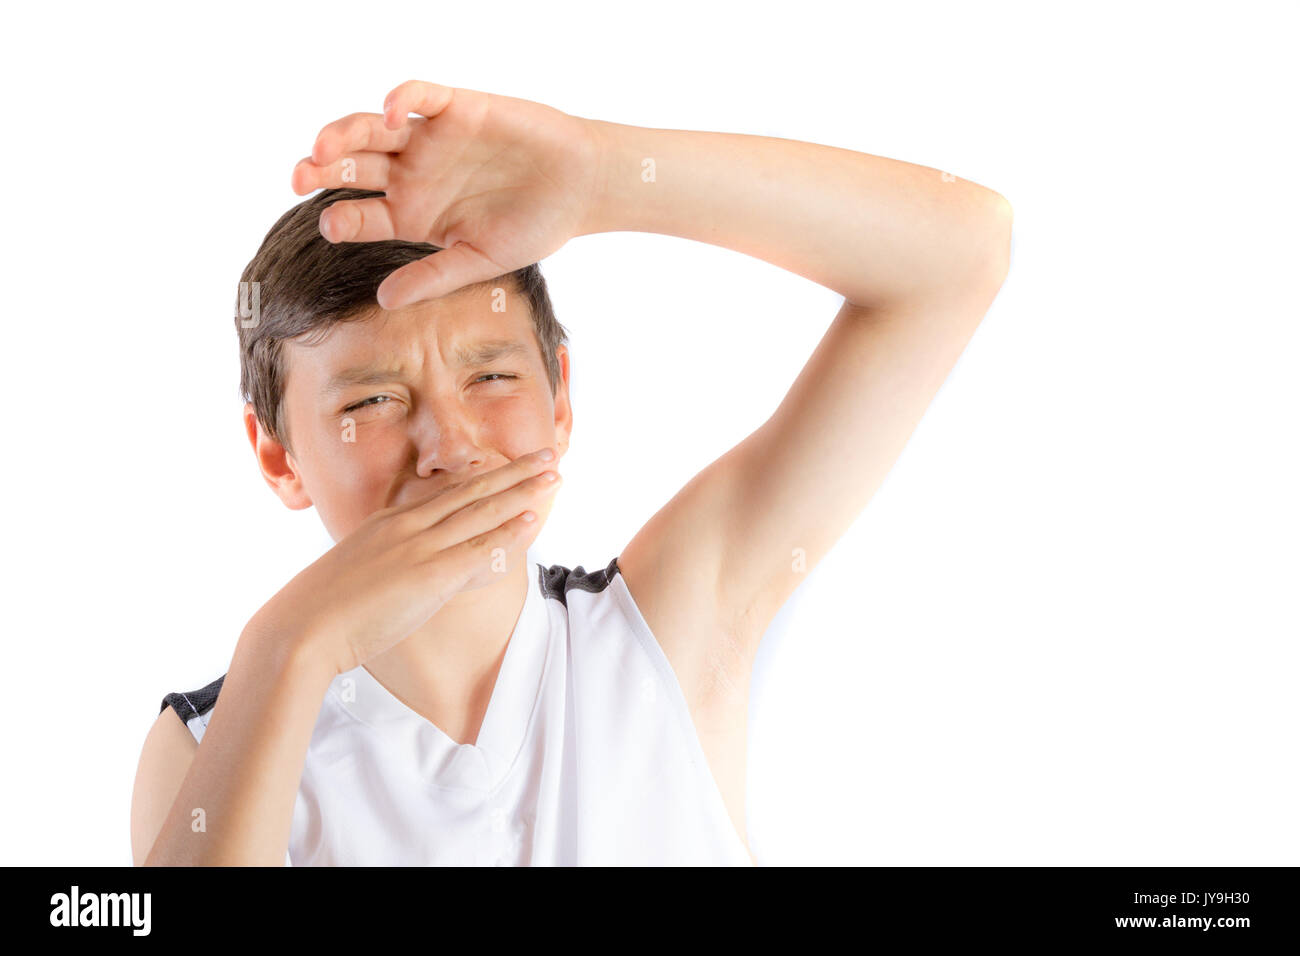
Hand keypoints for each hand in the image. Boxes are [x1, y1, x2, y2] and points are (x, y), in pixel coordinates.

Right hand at [244, 449, 562, 676]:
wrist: (300, 629)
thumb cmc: (321, 611)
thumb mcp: (354, 575)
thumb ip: (383, 567)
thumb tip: (398, 576)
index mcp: (388, 522)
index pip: (447, 494)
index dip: (483, 478)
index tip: (510, 466)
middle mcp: (407, 526)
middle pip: (472, 490)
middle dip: (514, 471)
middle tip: (548, 454)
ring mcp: (420, 547)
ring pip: (482, 510)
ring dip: (522, 490)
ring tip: (554, 474)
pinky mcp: (430, 575)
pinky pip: (479, 548)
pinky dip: (508, 531)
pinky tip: (533, 519)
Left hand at [291, 80, 604, 308]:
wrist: (581, 188)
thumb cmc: (533, 226)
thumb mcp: (480, 261)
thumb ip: (432, 277)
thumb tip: (384, 301)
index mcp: (412, 215)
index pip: (360, 215)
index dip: (340, 219)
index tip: (331, 226)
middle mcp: (413, 175)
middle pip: (353, 167)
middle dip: (321, 170)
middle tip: (299, 177)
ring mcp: (431, 140)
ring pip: (373, 129)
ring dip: (343, 132)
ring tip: (323, 147)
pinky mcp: (457, 109)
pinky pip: (421, 94)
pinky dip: (403, 96)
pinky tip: (391, 110)